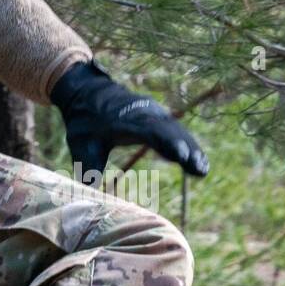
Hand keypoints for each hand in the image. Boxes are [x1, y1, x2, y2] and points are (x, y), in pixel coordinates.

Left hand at [49, 58, 208, 183]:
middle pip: (169, 130)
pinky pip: (175, 129)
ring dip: (190, 148)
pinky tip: (199, 161)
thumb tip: (90, 193)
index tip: (181, 155)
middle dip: (185, 149)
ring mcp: (152, 112)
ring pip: (175, 130)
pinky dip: (187, 143)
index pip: (150, 130)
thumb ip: (88, 168)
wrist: (86, 92)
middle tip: (200, 169)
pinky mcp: (158, 115)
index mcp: (124, 120)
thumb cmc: (84, 122)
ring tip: (202, 169)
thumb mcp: (82, 145)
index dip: (166, 142)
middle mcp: (142, 113)